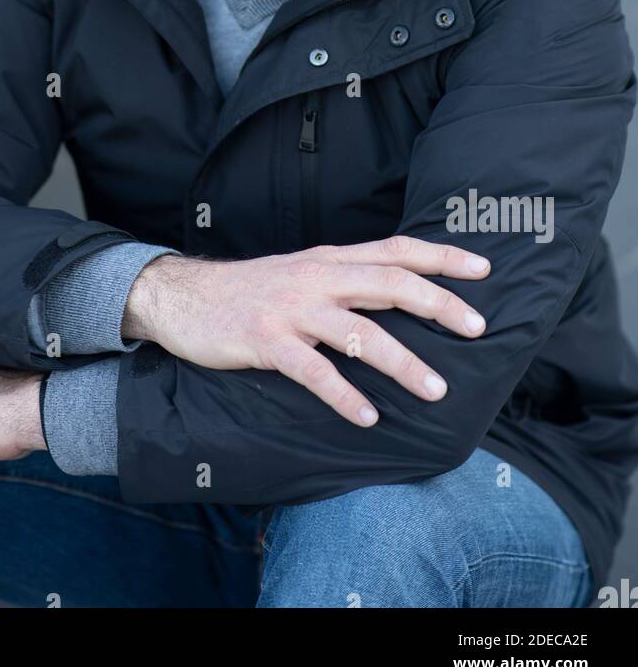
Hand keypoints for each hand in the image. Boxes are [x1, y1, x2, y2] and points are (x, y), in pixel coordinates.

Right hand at [123, 236, 489, 425]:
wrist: (182, 296)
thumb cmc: (249, 291)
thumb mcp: (301, 273)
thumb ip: (345, 280)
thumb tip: (401, 294)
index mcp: (329, 259)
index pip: (395, 249)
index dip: (441, 256)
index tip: (484, 268)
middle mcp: (316, 277)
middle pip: (388, 283)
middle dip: (437, 303)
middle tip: (477, 328)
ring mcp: (291, 308)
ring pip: (359, 332)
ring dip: (402, 361)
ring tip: (436, 390)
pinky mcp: (266, 340)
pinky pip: (313, 371)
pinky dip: (343, 395)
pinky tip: (368, 417)